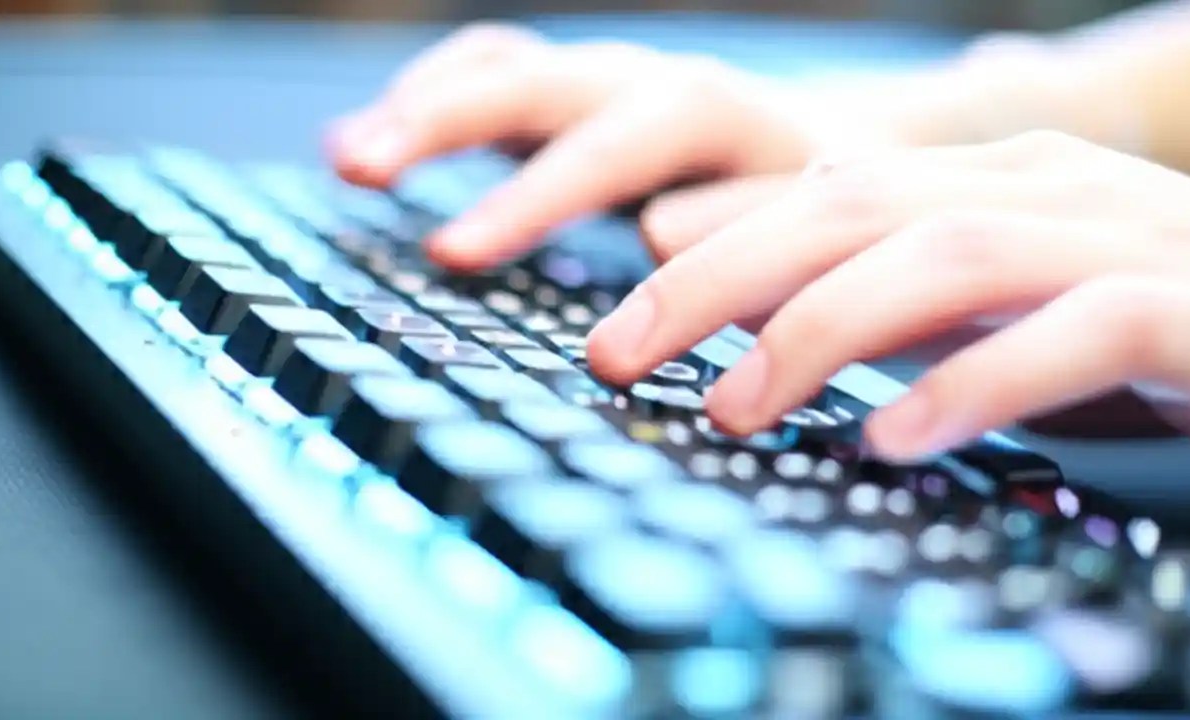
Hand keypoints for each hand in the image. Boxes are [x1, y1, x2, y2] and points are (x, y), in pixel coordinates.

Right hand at [325, 24, 903, 270]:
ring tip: (348, 157)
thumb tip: (657, 233)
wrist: (840, 150)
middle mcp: (645, 81)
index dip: (530, 196)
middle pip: (532, 79)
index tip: (453, 253)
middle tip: (361, 169)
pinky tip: (376, 142)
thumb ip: (747, 226)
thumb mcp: (818, 217)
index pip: (611, 141)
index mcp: (709, 111)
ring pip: (500, 69)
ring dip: (420, 107)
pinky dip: (432, 103)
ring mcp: (603, 87)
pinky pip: (493, 81)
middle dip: (442, 123)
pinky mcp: (574, 106)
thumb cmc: (826, 200)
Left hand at [586, 130, 1189, 481]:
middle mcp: (1044, 193)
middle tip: (617, 356)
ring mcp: (1124, 241)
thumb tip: (763, 314)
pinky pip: (1080, 332)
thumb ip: (894, 298)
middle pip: (853, 207)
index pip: (818, 197)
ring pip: (948, 254)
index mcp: (989, 183)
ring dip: (824, 329)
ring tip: (736, 406)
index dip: (705, 257)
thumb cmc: (1150, 330)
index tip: (613, 331)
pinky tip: (896, 439)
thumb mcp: (999, 310)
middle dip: (719, 281)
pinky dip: (978, 380)